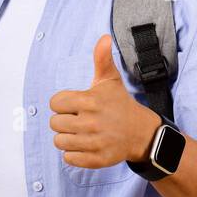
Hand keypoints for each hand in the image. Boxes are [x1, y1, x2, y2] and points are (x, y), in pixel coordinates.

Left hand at [49, 34, 161, 168]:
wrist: (141, 133)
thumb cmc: (119, 104)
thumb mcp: (110, 80)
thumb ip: (102, 59)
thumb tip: (104, 37)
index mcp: (89, 101)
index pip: (55, 103)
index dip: (63, 104)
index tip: (76, 105)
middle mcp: (91, 122)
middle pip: (55, 123)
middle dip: (64, 121)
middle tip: (79, 120)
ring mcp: (94, 142)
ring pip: (59, 142)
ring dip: (67, 138)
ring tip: (81, 133)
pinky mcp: (97, 159)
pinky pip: (69, 158)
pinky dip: (74, 154)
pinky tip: (86, 145)